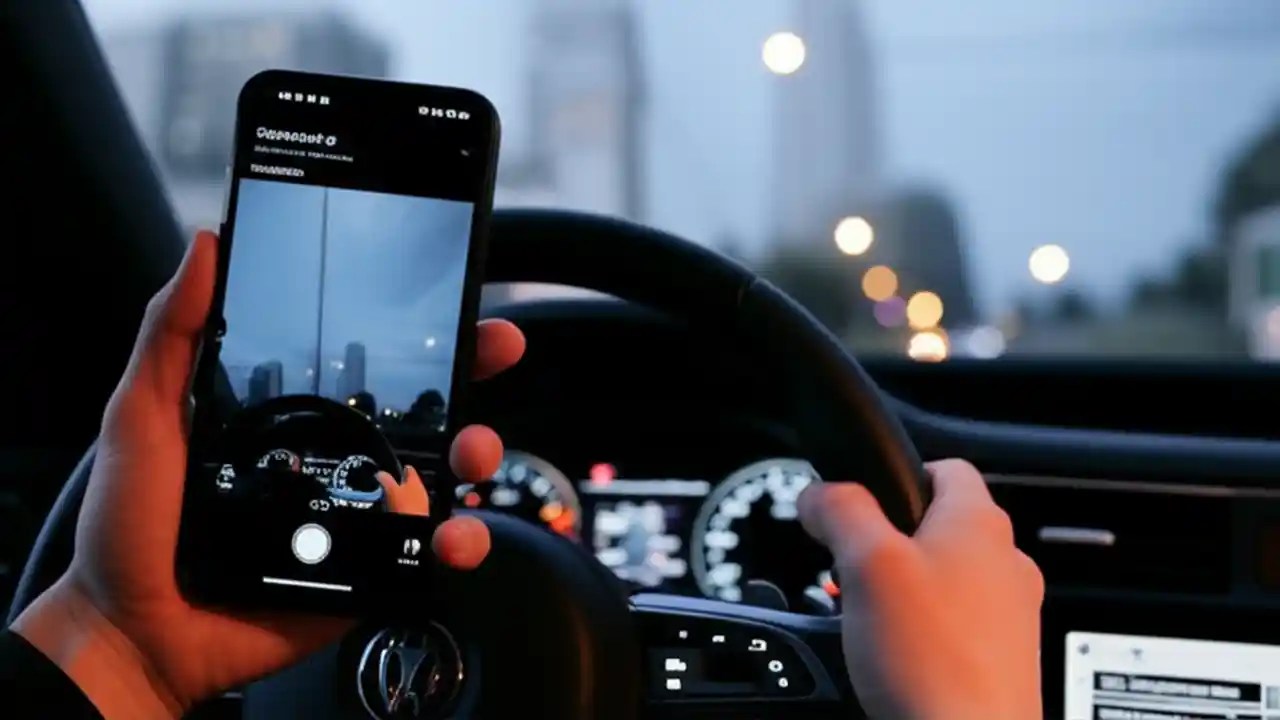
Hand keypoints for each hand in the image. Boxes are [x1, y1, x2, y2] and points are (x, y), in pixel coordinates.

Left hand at [12, 231, 526, 717]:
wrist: (133, 631)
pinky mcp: (369, 573)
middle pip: (426, 411)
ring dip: (478, 453)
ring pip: (445, 476)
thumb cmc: (130, 524)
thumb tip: (206, 244)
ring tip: (469, 454)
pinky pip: (431, 552)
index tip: (460, 302)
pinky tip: (449, 534)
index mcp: (294, 417)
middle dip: (474, 376)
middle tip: (492, 353)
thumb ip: (173, 332)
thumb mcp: (143, 413)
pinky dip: (459, 541)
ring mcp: (358, 516)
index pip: (371, 365)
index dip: (422, 332)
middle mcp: (337, 460)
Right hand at [798, 460, 1043, 719]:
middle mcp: (1005, 562)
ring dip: (903, 592)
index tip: (859, 502)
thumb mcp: (866, 565)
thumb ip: (840, 511)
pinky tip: (895, 658)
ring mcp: (1009, 613)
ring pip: (943, 579)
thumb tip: (820, 492)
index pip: (942, 466)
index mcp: (980, 522)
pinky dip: (922, 634)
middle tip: (853, 572)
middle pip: (935, 528)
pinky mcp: (1001, 657)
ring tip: (871, 621)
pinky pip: (953, 626)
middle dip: (887, 546)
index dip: (893, 476)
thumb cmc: (936, 664)